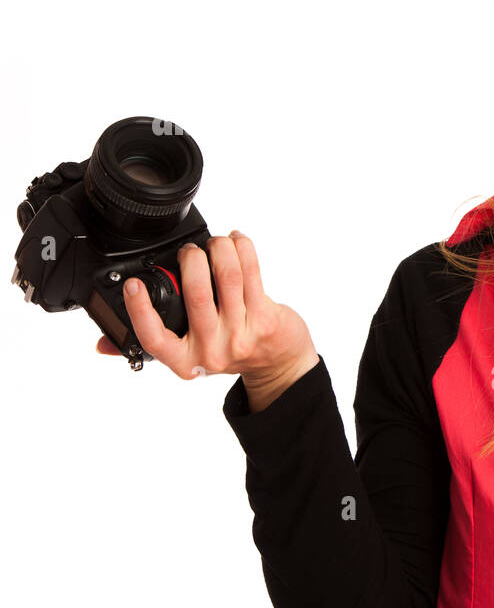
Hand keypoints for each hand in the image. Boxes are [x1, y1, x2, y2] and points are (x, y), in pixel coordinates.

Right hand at [95, 230, 315, 382]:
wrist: (278, 365)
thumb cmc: (229, 352)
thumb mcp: (187, 357)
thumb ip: (151, 344)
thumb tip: (102, 345)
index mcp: (184, 361)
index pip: (153, 338)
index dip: (139, 310)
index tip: (133, 284)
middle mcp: (211, 351)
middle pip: (196, 294)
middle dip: (191, 260)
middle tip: (190, 251)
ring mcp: (240, 335)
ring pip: (226, 277)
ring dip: (219, 249)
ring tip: (215, 243)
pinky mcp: (265, 318)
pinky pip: (252, 274)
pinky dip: (242, 250)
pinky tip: (236, 242)